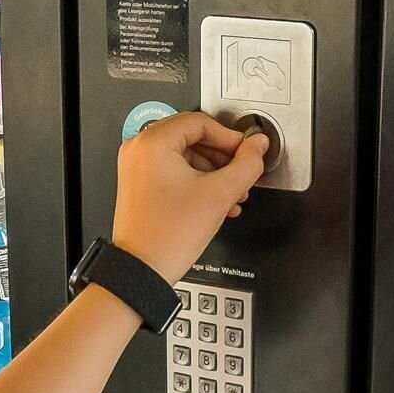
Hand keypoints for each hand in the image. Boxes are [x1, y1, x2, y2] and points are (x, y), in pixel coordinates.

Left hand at [112, 113, 267, 282]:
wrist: (143, 269)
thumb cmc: (167, 236)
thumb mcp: (219, 194)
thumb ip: (246, 165)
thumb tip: (257, 146)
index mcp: (153, 143)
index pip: (200, 122)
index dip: (229, 137)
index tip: (245, 151)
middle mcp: (139, 150)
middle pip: (192, 137)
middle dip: (222, 157)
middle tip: (240, 170)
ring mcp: (136, 168)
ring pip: (185, 156)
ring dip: (213, 171)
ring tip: (231, 191)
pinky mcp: (139, 185)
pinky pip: (173, 171)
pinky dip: (197, 180)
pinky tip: (215, 200)